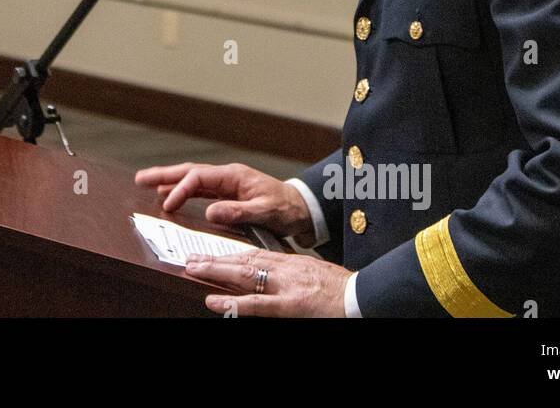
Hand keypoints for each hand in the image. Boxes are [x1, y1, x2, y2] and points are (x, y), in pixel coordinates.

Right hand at [134, 162, 314, 244]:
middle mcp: (227, 176)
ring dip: (170, 181)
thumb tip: (211, 212)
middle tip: (140, 178)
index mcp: (234, 176)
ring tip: (146, 184)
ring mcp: (227, 184)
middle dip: (164, 175)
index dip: (180, 190)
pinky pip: (200, 190)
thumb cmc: (287, 209)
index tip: (167, 204)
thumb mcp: (265, 211)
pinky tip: (171, 197)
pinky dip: (183, 192)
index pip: (199, 178)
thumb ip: (238, 211)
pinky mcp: (228, 194)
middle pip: (189, 171)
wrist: (302, 210)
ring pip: (192, 179)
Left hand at [186, 250, 351, 316]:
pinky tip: (214, 302)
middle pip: (246, 260)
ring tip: (193, 271)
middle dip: (216, 259)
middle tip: (191, 260)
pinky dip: (233, 303)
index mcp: (295, 264)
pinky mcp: (292, 306)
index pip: (256, 254)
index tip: (211, 254)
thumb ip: (295, 276)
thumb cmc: (347, 293)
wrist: (369, 299)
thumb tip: (273, 282)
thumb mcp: (318, 277)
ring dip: (216, 272)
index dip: (231, 254)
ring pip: (246, 275)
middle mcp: (289, 270)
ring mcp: (289, 288)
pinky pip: (257, 304)